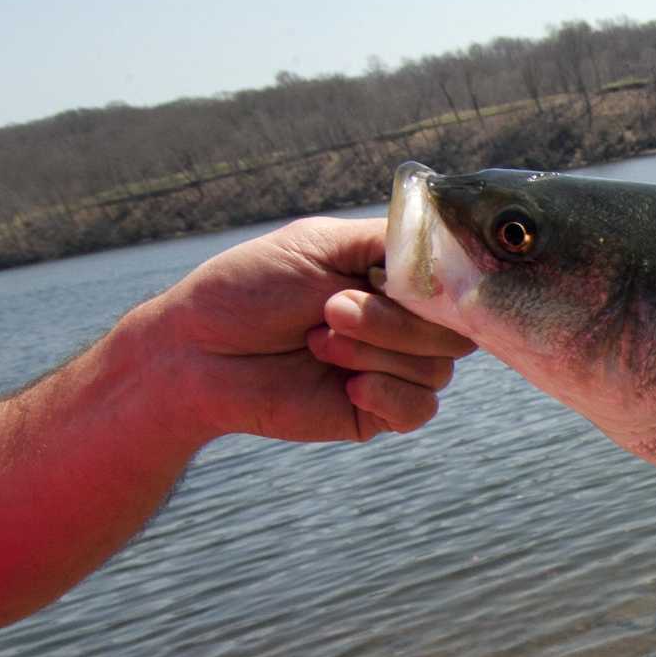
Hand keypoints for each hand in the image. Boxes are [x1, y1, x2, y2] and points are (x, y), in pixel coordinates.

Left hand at [134, 217, 475, 444]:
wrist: (198, 352)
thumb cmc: (249, 289)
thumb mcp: (320, 243)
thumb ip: (390, 242)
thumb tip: (452, 250)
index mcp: (393, 284)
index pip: (457, 290)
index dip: (442, 291)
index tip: (397, 284)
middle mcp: (402, 328)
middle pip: (453, 334)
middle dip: (393, 323)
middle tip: (330, 310)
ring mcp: (392, 371)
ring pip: (436, 371)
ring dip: (375, 354)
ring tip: (317, 343)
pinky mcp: (377, 414)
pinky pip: (419, 409)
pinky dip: (387, 393)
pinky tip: (346, 385)